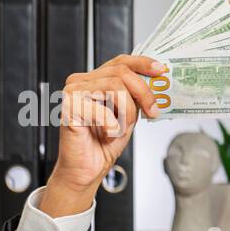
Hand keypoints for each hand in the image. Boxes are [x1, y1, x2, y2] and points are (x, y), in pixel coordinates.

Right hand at [41, 54, 163, 215]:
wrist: (86, 169)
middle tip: (152, 111)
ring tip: (121, 127)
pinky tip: (108, 133)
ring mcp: (72, 93)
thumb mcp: (128, 115)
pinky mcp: (69, 108)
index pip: (120, 61)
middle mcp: (80, 82)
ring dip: (127, 112)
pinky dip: (113, 126)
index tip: (160, 70)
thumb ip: (137, 98)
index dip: (142, 63)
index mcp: (93, 80)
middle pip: (121, 72)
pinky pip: (104, 111)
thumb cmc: (103, 144)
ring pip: (116, 87)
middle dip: (143, 93)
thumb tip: (158, 85)